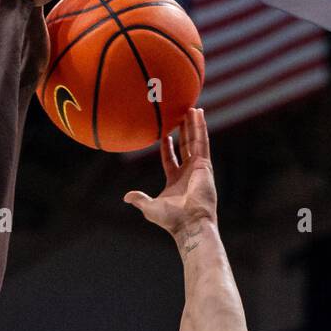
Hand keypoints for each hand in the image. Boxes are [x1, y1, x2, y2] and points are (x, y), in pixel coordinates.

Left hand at [123, 108, 217, 238]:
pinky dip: (200, 127)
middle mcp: (188, 172)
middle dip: (184, 131)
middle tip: (183, 115)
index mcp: (176, 181)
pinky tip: (198, 114)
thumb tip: (126, 197)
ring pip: (195, 140)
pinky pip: (202, 142)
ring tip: (193, 108)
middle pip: (186, 146)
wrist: (190, 223)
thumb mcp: (150, 208)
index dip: (167, 147)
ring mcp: (198, 167)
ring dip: (194, 124)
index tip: (165, 135)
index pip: (171, 159)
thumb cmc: (171, 220)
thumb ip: (139, 199)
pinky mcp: (205, 164)